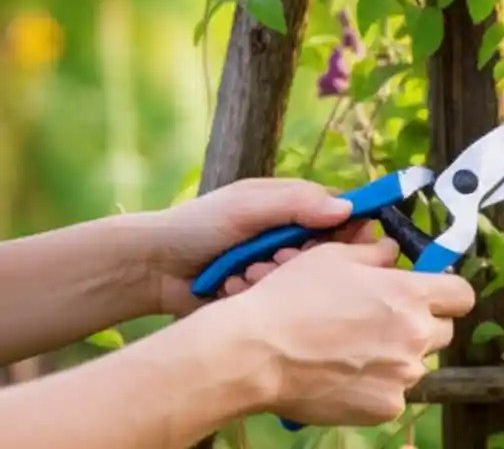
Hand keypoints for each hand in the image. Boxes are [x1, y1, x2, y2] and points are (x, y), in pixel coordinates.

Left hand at [138, 178, 375, 315]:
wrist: (151, 269)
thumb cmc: (197, 226)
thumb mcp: (247, 207)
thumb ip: (296, 203)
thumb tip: (348, 208)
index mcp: (292, 206)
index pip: (343, 213)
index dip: (352, 228)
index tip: (350, 242)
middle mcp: (291, 236)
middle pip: (332, 250)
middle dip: (307, 257)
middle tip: (278, 258)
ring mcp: (279, 268)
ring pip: (310, 279)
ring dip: (281, 277)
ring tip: (248, 274)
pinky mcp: (266, 296)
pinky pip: (285, 300)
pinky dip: (264, 295)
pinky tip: (236, 289)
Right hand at [217, 239, 475, 425]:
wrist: (255, 353)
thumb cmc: (291, 297)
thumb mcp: (333, 258)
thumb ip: (374, 255)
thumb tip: (392, 252)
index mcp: (411, 294)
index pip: (462, 295)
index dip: (447, 293)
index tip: (429, 295)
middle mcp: (416, 336)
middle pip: (443, 331)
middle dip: (422, 324)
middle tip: (384, 322)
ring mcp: (403, 375)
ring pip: (416, 364)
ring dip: (397, 357)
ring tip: (353, 350)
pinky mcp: (385, 407)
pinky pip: (394, 393)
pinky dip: (376, 386)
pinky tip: (343, 375)